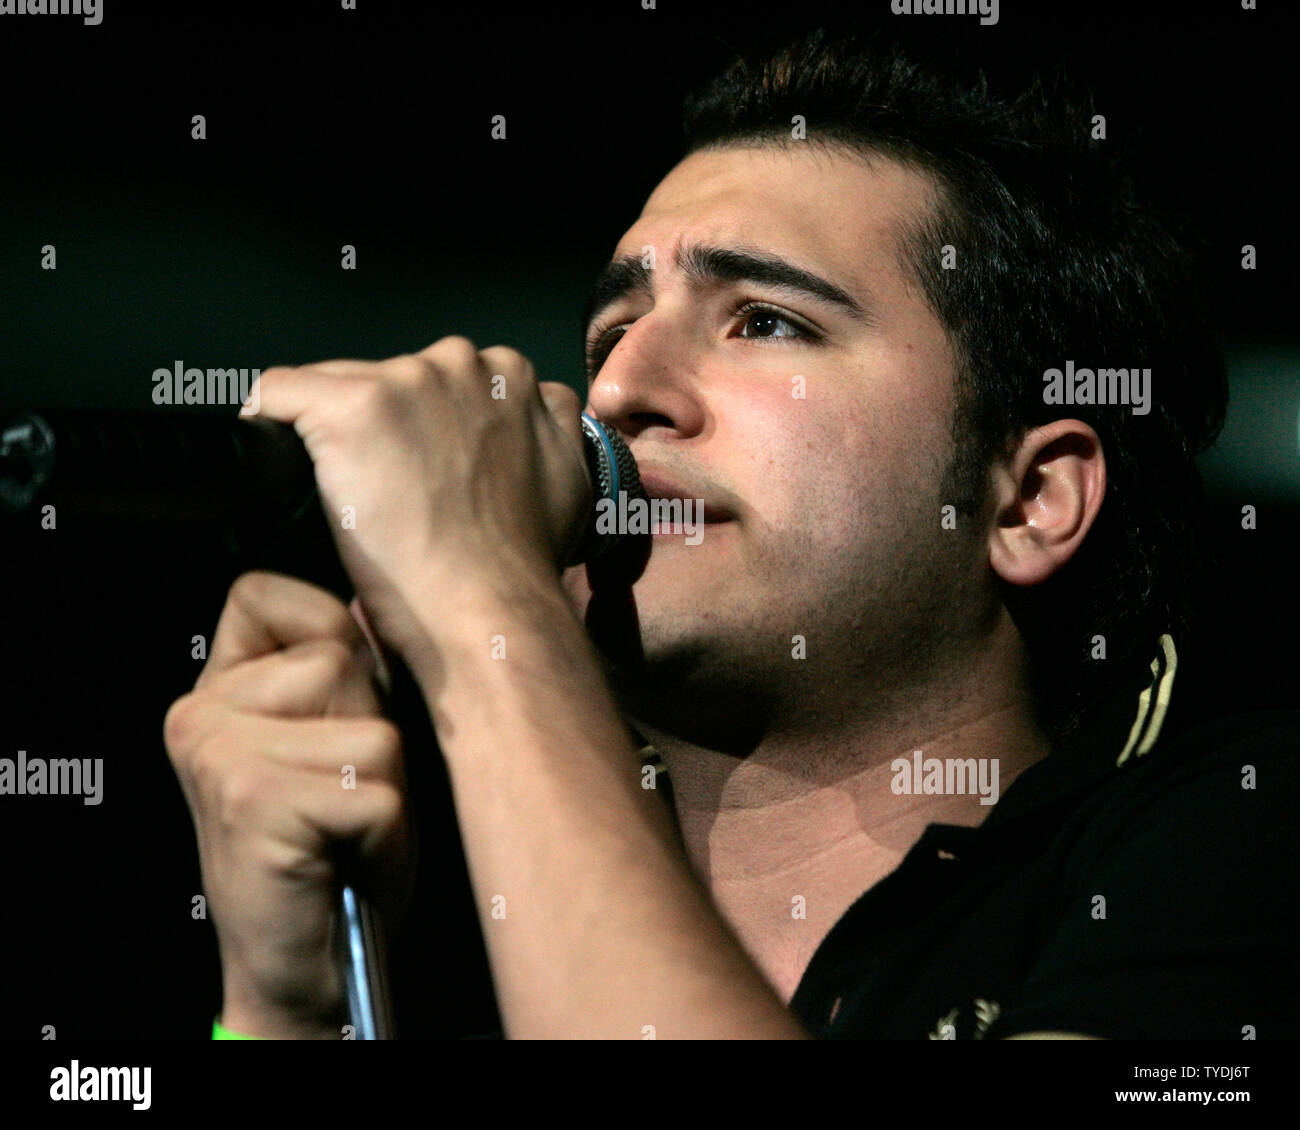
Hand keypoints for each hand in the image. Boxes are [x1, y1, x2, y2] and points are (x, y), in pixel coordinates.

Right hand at [163, 572, 412, 1037]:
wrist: (302, 964)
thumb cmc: (331, 852)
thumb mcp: (338, 739)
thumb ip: (342, 671)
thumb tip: (366, 600)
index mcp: (215, 692)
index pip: (266, 594)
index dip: (324, 637)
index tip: (327, 718)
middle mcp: (201, 714)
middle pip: (341, 657)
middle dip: (370, 724)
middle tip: (343, 792)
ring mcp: (221, 755)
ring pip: (371, 725)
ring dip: (383, 783)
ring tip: (345, 825)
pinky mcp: (256, 800)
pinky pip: (375, 786)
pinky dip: (384, 828)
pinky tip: (344, 854)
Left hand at [241, 338, 590, 671]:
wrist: (488, 605)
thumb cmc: (522, 562)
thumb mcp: (572, 476)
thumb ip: (551, 424)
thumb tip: (541, 407)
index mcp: (509, 374)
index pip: (440, 378)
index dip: (420, 425)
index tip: (414, 466)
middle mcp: (458, 363)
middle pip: (388, 375)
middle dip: (382, 424)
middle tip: (385, 490)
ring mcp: (402, 381)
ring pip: (334, 385)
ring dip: (332, 432)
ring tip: (347, 495)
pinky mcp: (348, 407)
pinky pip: (278, 393)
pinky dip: (267, 421)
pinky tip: (279, 465)